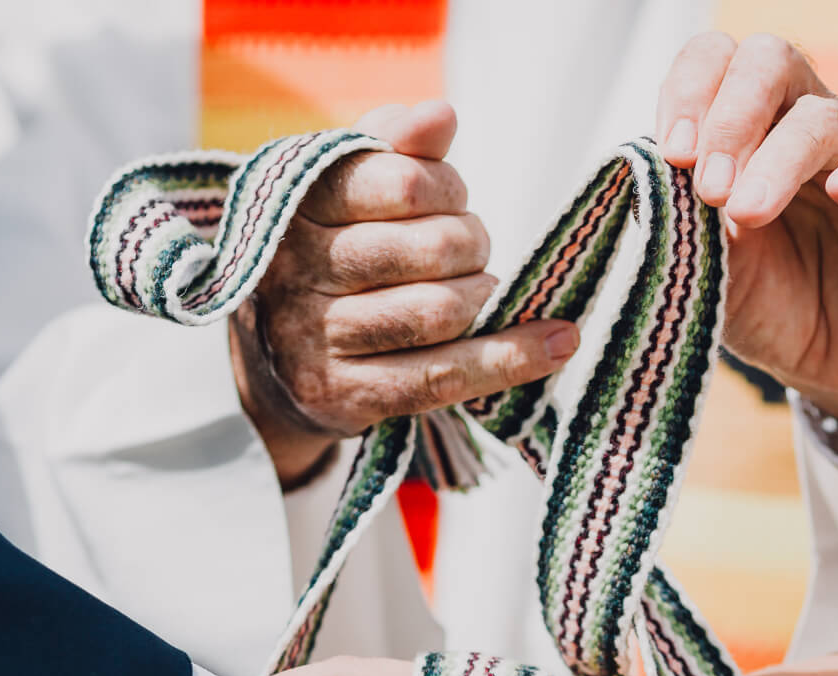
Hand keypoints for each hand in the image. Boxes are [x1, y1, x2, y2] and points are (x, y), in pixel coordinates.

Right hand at [229, 99, 579, 484]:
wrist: (278, 362)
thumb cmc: (334, 255)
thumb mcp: (350, 189)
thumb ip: (397, 148)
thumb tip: (440, 115)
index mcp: (296, 206)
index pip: (401, 183)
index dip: (447, 187)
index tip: (452, 198)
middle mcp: (296, 273)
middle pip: (430, 248)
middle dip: (471, 242)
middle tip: (469, 248)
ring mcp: (317, 342)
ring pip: (440, 312)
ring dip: (481, 296)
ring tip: (476, 291)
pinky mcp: (347, 397)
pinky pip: (446, 375)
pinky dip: (512, 358)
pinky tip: (559, 343)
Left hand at [655, 33, 837, 445]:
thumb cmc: (776, 308)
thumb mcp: (712, 270)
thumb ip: (682, 220)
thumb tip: (647, 173)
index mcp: (748, 131)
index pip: (716, 64)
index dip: (689, 93)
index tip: (670, 154)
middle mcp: (804, 126)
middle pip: (769, 61)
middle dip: (730, 115)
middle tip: (709, 185)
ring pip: (824, 116)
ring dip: (777, 159)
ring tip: (746, 212)